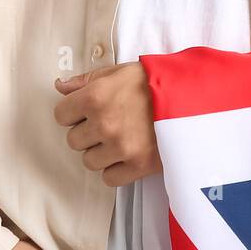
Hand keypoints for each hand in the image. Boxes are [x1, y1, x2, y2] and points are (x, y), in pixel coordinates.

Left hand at [53, 61, 162, 185]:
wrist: (191, 99)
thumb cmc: (154, 81)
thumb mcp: (119, 71)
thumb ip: (86, 80)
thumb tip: (59, 86)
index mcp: (95, 97)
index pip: (61, 115)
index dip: (73, 113)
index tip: (86, 111)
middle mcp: (103, 123)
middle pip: (74, 140)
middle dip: (88, 133)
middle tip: (109, 123)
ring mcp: (120, 147)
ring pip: (89, 161)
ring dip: (101, 152)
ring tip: (120, 138)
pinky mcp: (137, 166)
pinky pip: (109, 177)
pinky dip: (116, 169)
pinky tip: (128, 154)